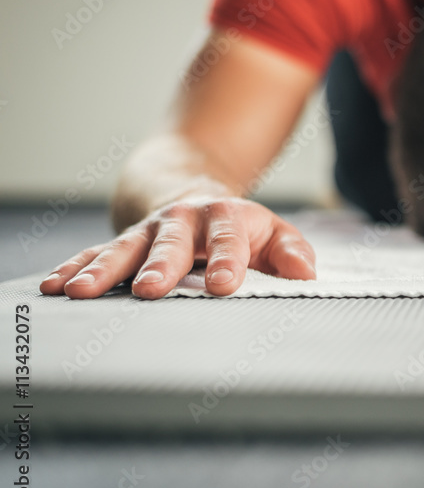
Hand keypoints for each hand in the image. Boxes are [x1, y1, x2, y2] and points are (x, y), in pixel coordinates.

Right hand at [39, 197, 315, 299]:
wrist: (192, 196)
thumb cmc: (240, 228)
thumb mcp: (272, 234)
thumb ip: (290, 251)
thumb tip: (305, 272)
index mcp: (225, 220)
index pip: (228, 241)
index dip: (226, 261)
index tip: (222, 284)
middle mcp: (182, 223)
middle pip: (170, 243)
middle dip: (160, 266)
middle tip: (151, 290)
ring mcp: (148, 232)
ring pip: (124, 249)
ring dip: (103, 270)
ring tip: (82, 292)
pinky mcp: (123, 243)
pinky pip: (94, 254)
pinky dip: (74, 268)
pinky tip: (54, 284)